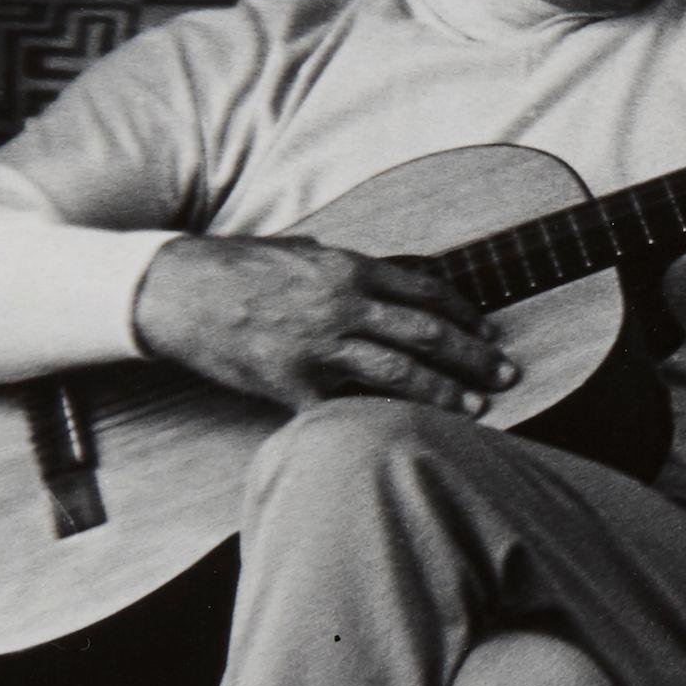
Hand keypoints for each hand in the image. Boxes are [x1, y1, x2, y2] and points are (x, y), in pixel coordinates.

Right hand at [130, 234, 516, 413]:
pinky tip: (404, 434)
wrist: (178, 293)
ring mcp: (319, 348)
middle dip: (474, 356)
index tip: (488, 331)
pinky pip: (345, 408)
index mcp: (348, 269)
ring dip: (445, 393)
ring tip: (477, 407)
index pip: (425, 291)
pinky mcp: (293, 385)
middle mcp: (342, 306)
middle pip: (426, 334)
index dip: (464, 313)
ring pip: (399, 373)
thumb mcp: (304, 251)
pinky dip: (377, 420)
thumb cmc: (240, 267)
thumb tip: (400, 277)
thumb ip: (351, 267)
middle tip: (507, 373)